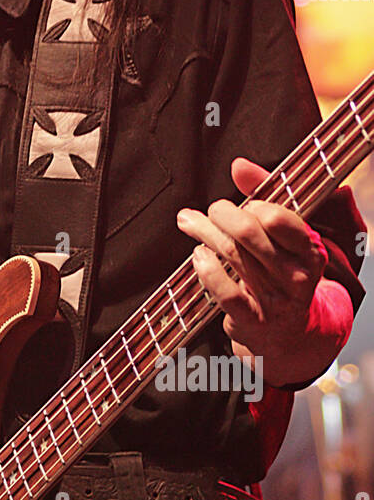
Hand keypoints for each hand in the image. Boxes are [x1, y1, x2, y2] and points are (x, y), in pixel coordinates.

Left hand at [176, 157, 351, 387]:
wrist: (292, 333)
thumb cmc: (283, 273)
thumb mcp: (286, 237)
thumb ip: (265, 196)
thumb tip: (239, 166)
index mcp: (311, 251)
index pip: (277, 218)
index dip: (252, 205)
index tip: (242, 205)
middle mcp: (297, 277)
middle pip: (247, 233)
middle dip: (220, 214)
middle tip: (208, 211)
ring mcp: (275, 301)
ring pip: (230, 255)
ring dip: (203, 233)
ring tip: (188, 221)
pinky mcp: (253, 321)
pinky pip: (223, 291)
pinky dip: (205, 268)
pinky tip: (197, 254)